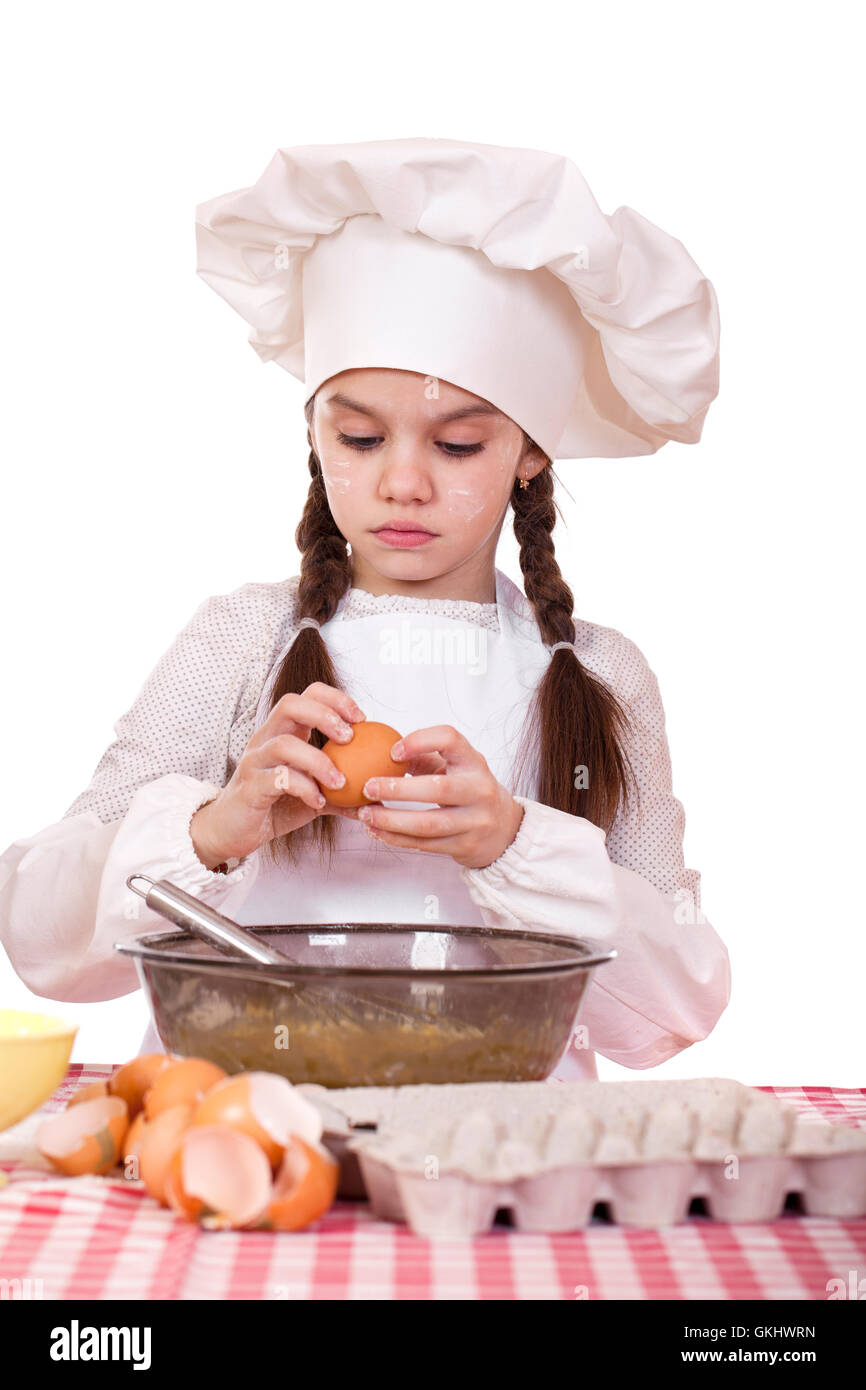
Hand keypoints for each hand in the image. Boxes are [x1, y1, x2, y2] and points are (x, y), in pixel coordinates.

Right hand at [190, 682, 367, 866]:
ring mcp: (255, 762)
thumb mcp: (314, 793)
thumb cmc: (274, 805)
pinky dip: (304, 788)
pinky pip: (278, 779)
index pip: (307, 696)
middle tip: (350, 738)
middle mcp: (266, 740)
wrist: (233, 831)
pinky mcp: (250, 787)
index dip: (335, 700)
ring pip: (284, 743)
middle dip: (325, 715)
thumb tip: (378, 798)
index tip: (360, 719)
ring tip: (340, 781)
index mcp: (282, 732)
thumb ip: (342, 791)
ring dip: (319, 760)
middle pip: (291, 704)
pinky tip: (319, 802)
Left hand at [356, 724, 525, 869]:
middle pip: (438, 789)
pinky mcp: (465, 845)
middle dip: (398, 790)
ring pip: (428, 824)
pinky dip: (396, 838)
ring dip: (391, 820)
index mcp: (473, 762)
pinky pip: (425, 844)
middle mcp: (479, 790)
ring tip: (365, 814)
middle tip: (368, 787)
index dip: (420, 741)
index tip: (393, 752)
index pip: (450, 740)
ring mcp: (475, 821)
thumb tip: (378, 754)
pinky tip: (376, 831)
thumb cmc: (469, 790)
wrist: (504, 830)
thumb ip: (422, 758)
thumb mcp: (455, 767)